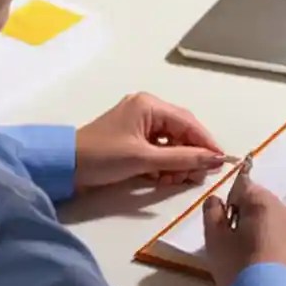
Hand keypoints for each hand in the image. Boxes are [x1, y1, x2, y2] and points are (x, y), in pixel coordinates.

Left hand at [75, 93, 227, 190]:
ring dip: (177, 162)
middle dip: (191, 155)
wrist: (64, 166)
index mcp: (149, 105)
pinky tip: (164, 178)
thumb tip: (215, 159)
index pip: (189, 122)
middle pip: (181, 132)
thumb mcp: (145, 159)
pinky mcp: (132, 138)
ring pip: (171, 142)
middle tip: (197, 176)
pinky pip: (158, 149)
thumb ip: (182, 158)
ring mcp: (138, 123)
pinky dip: (164, 164)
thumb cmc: (103, 157)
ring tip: (177, 180)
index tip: (221, 162)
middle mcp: (146, 109)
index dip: (206, 143)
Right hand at [202, 175, 285, 285]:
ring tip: (245, 257)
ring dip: (255, 231)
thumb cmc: (238, 266)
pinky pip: (278, 236)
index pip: (242, 186)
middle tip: (231, 243)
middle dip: (243, 216)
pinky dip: (267, 244)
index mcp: (263, 200)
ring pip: (268, 220)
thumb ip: (211, 212)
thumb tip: (216, 200)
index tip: (223, 225)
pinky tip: (259, 264)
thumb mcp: (215, 239)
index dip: (228, 203)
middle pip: (257, 203)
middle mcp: (284, 208)